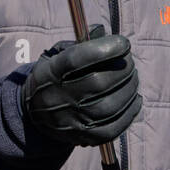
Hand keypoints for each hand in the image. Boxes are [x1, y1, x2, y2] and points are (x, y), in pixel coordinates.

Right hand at [21, 25, 141, 146]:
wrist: (34, 113)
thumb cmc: (56, 75)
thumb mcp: (58, 53)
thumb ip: (80, 41)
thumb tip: (102, 31)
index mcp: (52, 72)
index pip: (78, 59)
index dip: (105, 49)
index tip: (123, 43)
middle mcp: (59, 98)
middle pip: (98, 83)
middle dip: (122, 69)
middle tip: (130, 62)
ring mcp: (71, 120)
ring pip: (109, 107)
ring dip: (129, 89)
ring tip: (133, 78)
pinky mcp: (83, 137)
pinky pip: (113, 128)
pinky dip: (130, 112)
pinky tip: (135, 99)